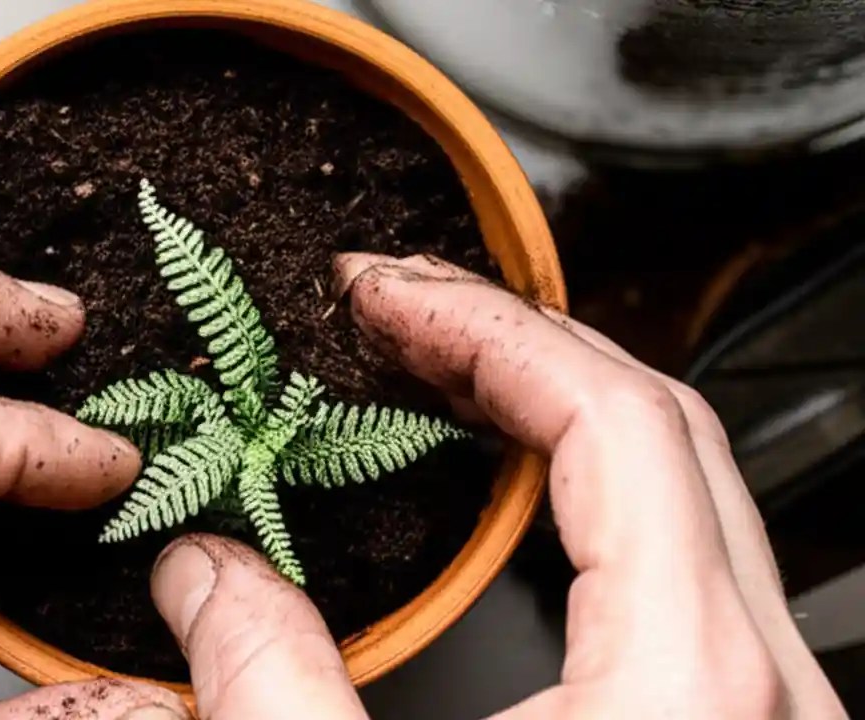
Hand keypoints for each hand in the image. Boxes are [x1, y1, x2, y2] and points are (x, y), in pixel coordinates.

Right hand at [317, 253, 841, 718]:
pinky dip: (592, 481)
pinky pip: (689, 555)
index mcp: (686, 678)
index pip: (613, 416)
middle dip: (516, 342)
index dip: (485, 327)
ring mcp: (766, 700)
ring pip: (687, 482)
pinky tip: (516, 480)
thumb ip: (279, 680)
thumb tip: (215, 571)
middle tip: (404, 312)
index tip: (386, 297)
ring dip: (557, 401)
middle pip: (663, 424)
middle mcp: (760, 681)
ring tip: (445, 369)